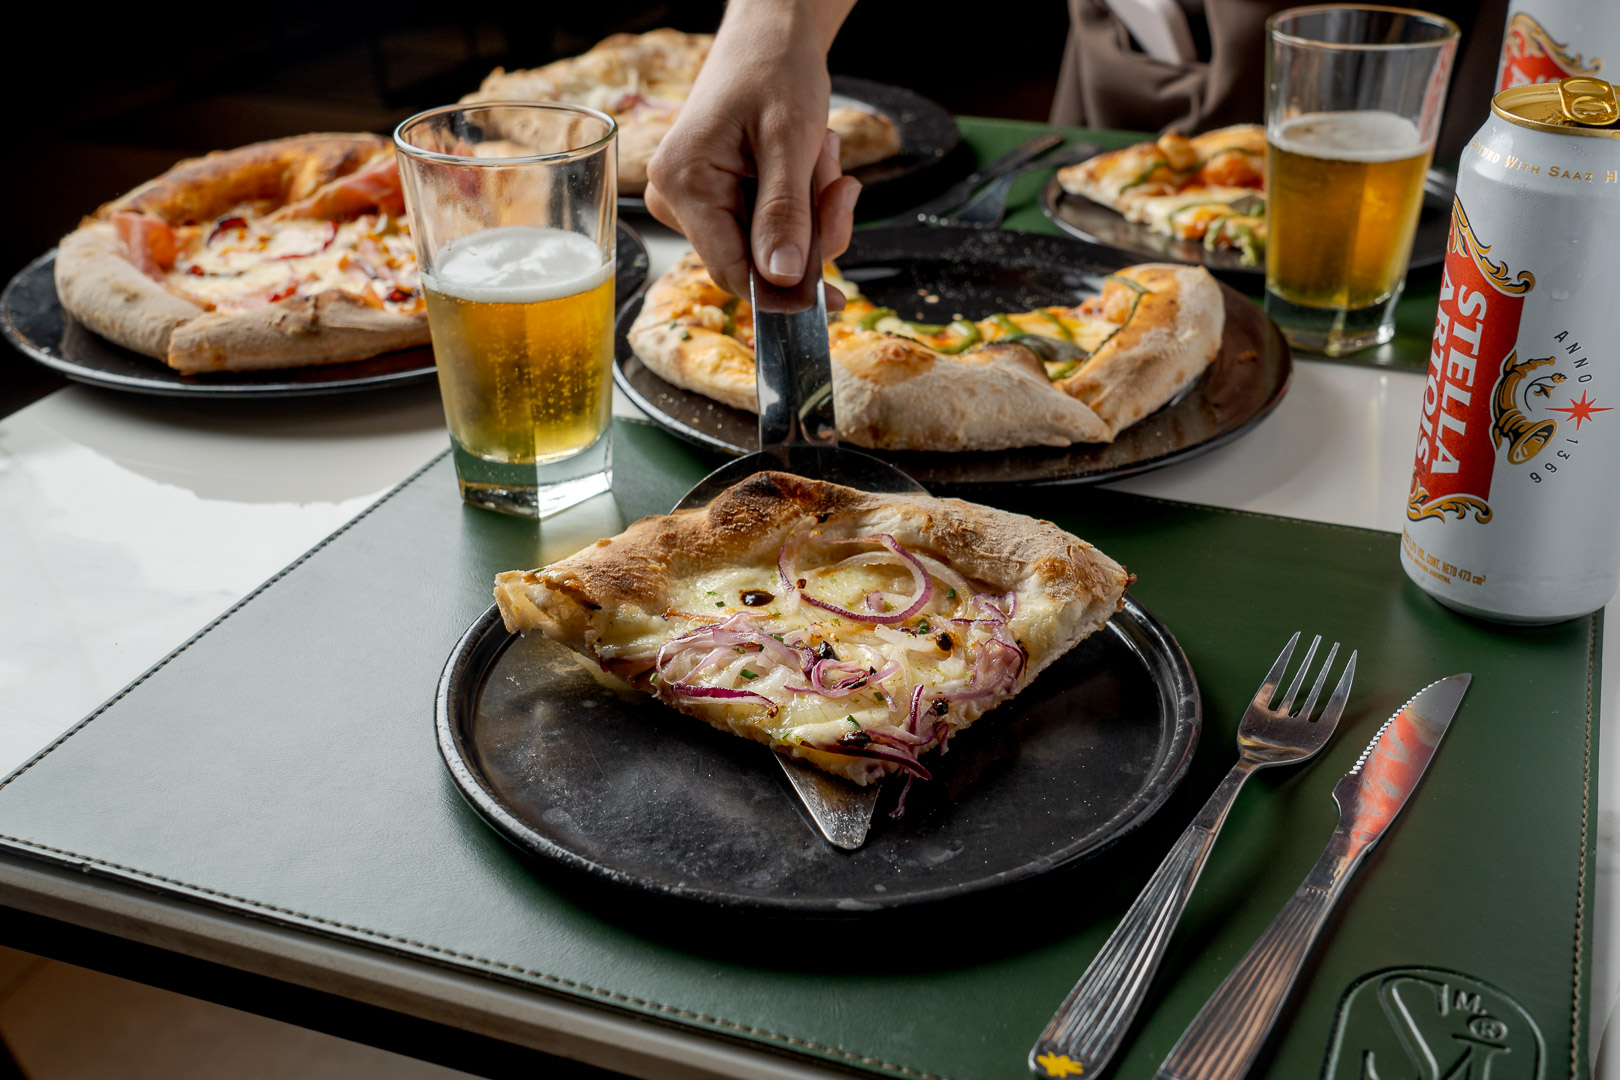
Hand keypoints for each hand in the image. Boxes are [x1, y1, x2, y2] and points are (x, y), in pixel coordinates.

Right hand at [645, 0, 860, 301]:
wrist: (769, 36)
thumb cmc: (775, 70)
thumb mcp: (790, 140)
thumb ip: (784, 212)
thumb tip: (782, 276)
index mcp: (683, 183)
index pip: (732, 270)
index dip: (784, 290)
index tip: (833, 296)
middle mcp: (675, 198)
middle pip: (755, 260)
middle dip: (809, 231)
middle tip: (841, 186)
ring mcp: (692, 201)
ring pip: (767, 246)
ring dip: (810, 212)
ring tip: (820, 156)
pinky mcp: (714, 199)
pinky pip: (767, 227)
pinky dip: (800, 204)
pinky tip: (808, 163)